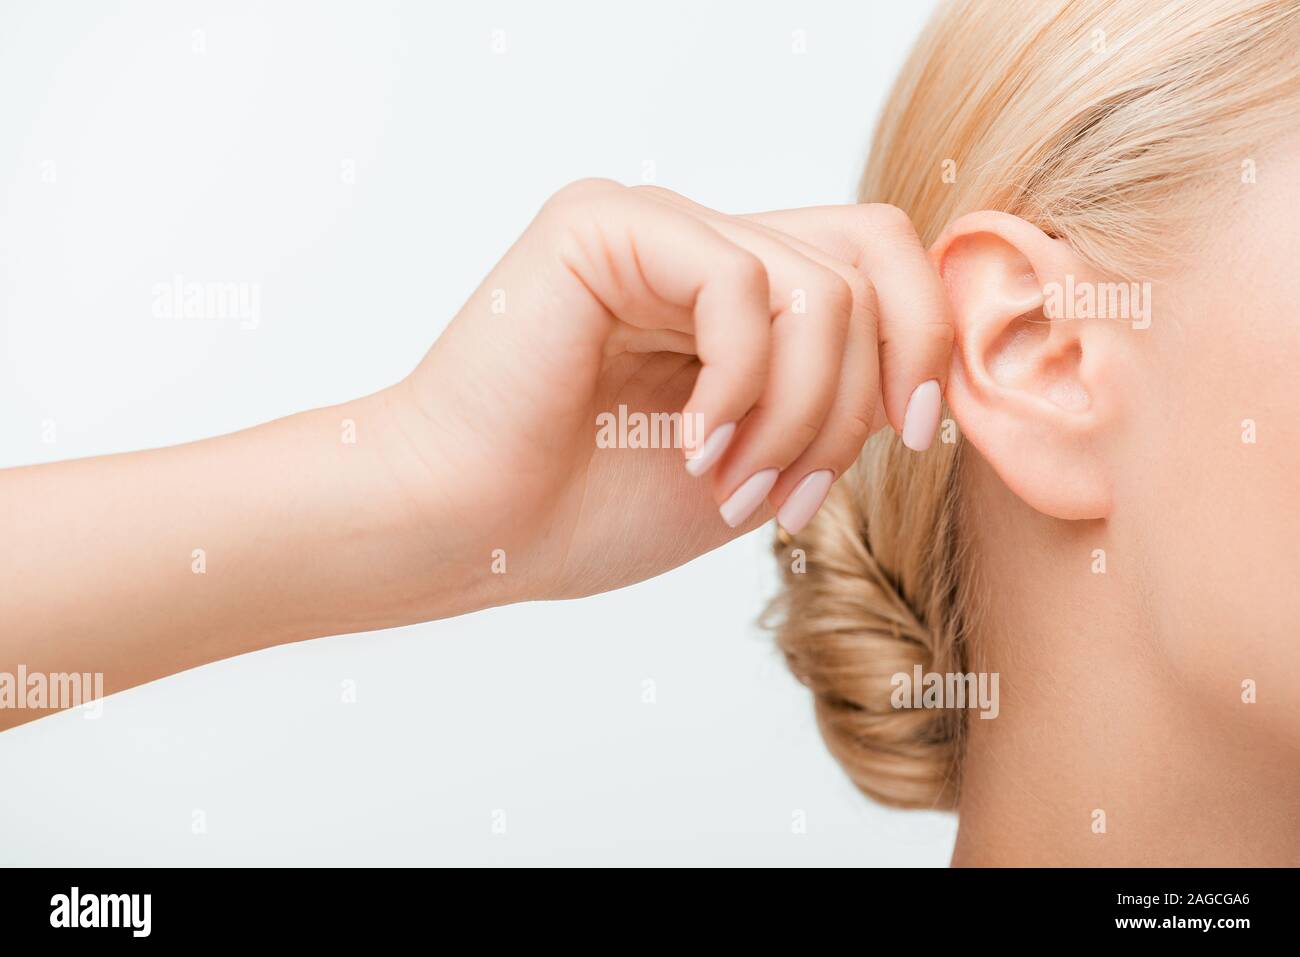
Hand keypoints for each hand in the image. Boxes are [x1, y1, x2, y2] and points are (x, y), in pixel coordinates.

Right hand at [392, 179, 953, 602]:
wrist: (472, 529)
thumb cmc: (591, 508)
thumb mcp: (761, 462)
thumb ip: (834, 401)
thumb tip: (924, 371)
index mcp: (739, 293)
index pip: (880, 262)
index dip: (924, 342)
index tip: (911, 439)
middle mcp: (703, 243)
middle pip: (870, 265)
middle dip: (856, 403)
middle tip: (792, 497)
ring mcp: (656, 225)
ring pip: (818, 290)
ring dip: (796, 417)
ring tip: (730, 484)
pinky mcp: (606, 223)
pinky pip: (740, 286)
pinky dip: (740, 386)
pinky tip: (689, 444)